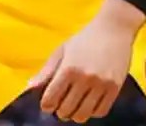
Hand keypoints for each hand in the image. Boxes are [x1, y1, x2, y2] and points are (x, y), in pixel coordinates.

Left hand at [28, 0, 144, 122]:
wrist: (114, 30)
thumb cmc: (85, 39)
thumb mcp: (62, 51)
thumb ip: (46, 71)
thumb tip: (30, 87)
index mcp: (68, 68)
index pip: (52, 97)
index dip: (46, 105)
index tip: (46, 106)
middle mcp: (84, 78)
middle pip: (67, 108)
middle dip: (60, 112)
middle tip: (59, 108)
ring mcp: (101, 84)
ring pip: (84, 114)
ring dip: (75, 115)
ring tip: (73, 110)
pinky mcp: (115, 88)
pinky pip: (101, 111)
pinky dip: (92, 113)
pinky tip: (88, 106)